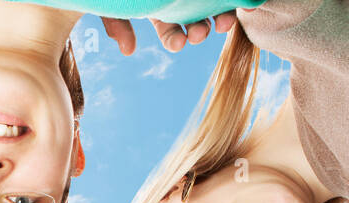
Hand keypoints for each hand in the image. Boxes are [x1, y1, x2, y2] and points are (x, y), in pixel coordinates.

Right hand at [99, 10, 236, 55]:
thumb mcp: (111, 1)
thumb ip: (116, 22)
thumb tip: (129, 51)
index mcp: (156, 6)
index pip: (168, 29)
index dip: (174, 39)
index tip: (178, 44)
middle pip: (192, 18)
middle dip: (198, 30)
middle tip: (200, 33)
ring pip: (209, 3)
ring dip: (219, 16)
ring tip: (222, 23)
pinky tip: (237, 4)